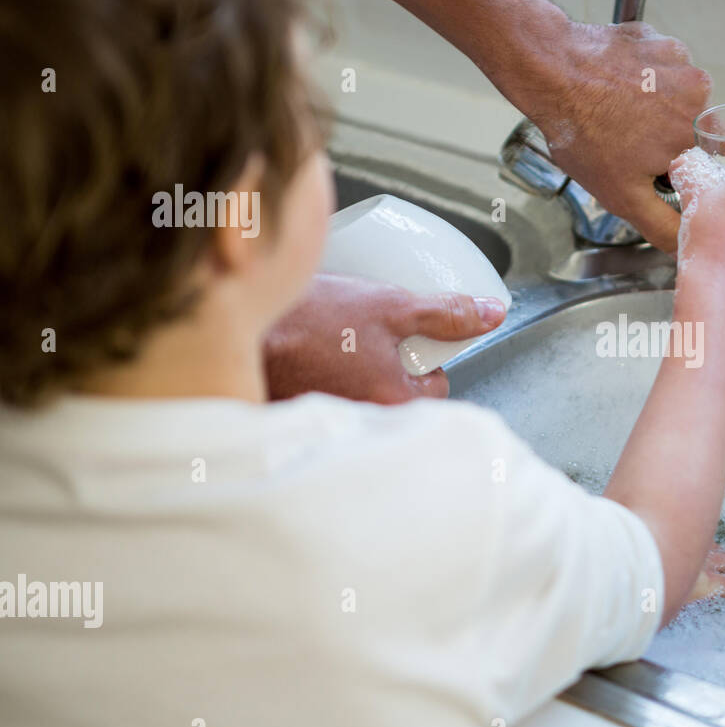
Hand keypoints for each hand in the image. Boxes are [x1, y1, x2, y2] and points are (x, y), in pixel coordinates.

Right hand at [263, 273, 505, 403]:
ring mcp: (331, 420)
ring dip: (359, 372)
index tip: (406, 339)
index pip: (436, 388)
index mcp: (392, 399)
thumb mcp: (391, 305)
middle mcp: (364, 420)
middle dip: (392, 367)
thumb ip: (447, 313)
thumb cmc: (308, 319)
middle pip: (401, 395)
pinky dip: (327, 377)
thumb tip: (491, 314)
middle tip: (367, 337)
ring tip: (337, 342)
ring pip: (366, 395)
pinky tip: (312, 355)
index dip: (427, 358)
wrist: (232, 322)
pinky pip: (330, 397)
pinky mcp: (299, 413)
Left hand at [513, 21, 710, 252]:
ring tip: (621, 113)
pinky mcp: (657, 38)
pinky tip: (616, 87)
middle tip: (637, 139)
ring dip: (658, 105)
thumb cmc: (584, 133)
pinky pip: (662, 65)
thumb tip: (686, 245)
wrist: (550, 72)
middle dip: (675, 133)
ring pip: (681, 93)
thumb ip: (663, 224)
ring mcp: (678, 58)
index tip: (672, 163)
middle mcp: (699, 91)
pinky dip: (644, 77)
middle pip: (702, 121)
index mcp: (699, 131)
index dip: (699, 161)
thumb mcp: (623, 195)